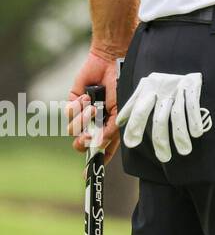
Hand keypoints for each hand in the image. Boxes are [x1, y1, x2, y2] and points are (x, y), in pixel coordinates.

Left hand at [66, 47, 121, 163]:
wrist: (111, 60)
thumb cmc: (123, 83)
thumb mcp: (123, 109)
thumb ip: (113, 128)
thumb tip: (100, 144)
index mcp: (112, 125)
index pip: (104, 148)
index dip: (97, 161)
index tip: (88, 174)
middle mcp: (97, 121)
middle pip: (84, 143)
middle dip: (83, 143)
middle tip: (85, 138)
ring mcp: (85, 112)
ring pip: (74, 130)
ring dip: (83, 120)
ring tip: (93, 106)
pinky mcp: (74, 102)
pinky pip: (69, 114)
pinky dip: (77, 107)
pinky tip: (87, 97)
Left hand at [116, 72, 212, 162]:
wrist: (186, 54)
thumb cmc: (164, 77)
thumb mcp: (146, 85)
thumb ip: (133, 103)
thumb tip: (120, 122)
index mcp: (148, 88)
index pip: (139, 111)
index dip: (135, 128)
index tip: (132, 145)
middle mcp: (161, 89)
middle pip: (159, 119)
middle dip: (161, 140)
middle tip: (164, 157)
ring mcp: (177, 88)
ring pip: (176, 115)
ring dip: (180, 135)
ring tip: (183, 151)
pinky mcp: (192, 86)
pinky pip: (192, 107)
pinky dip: (194, 120)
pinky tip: (196, 134)